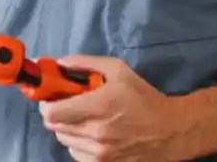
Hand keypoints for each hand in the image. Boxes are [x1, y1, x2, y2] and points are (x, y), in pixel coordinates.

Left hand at [39, 54, 200, 161]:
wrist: (170, 130)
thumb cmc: (143, 97)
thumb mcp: (118, 70)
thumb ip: (85, 63)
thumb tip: (59, 64)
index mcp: (100, 105)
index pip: (52, 113)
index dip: (46, 104)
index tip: (51, 96)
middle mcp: (97, 131)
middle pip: (54, 127)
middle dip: (55, 113)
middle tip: (66, 105)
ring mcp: (100, 152)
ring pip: (63, 140)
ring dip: (66, 128)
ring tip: (81, 118)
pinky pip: (75, 153)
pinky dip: (77, 143)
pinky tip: (91, 133)